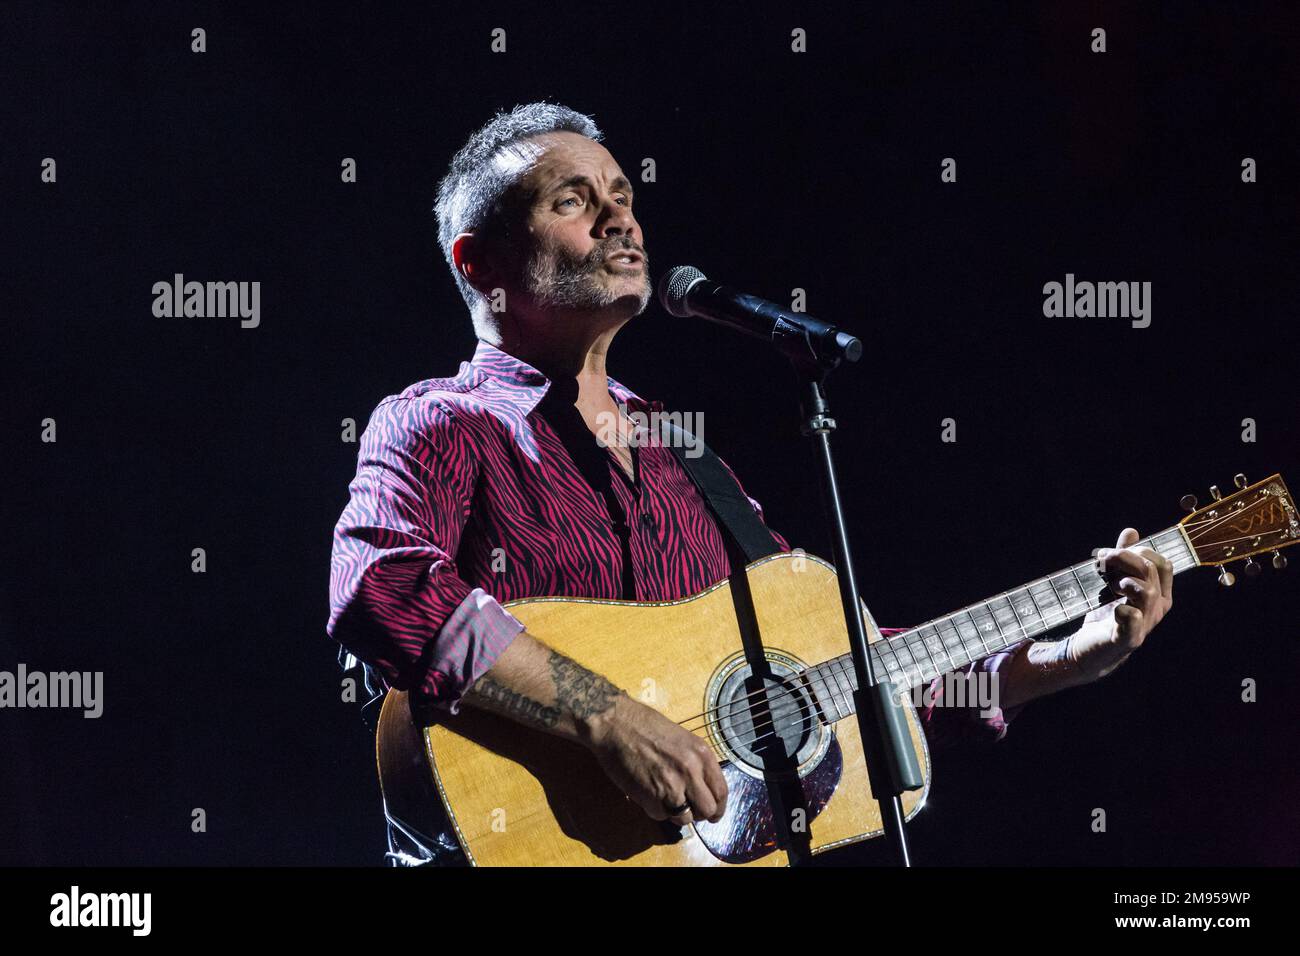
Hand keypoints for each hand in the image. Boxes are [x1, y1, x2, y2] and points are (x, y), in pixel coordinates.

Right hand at [584, 695, 727, 826]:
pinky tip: (647, 792)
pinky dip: (655, 809)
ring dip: (676, 813)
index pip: (721, 792)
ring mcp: (671, 786)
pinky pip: (660, 816)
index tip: (712, 813)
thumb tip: (702, 789)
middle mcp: (691, 771)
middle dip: (699, 814)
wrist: (616, 723)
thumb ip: (696, 764)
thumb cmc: (646, 726)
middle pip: (707, 811)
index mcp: (701, 755)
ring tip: (663, 797)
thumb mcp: (683, 740)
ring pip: (685, 818)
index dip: (718, 808)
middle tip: (688, 809)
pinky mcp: (650, 797)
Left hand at [1056, 527, 1173, 684]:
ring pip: (1147, 591)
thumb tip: (1131, 531)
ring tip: (1108, 584)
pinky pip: (1134, 621)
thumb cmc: (1106, 612)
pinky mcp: (1128, 638)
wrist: (1090, 648)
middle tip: (1100, 560)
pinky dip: (1125, 611)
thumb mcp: (1115, 581)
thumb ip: (1124, 557)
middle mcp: (1157, 608)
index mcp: (1159, 593)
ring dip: (1124, 580)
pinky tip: (1115, 608)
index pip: (1161, 563)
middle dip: (1123, 558)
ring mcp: (1145, 623)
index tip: (1110, 553)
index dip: (1137, 551)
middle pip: (1150, 571)